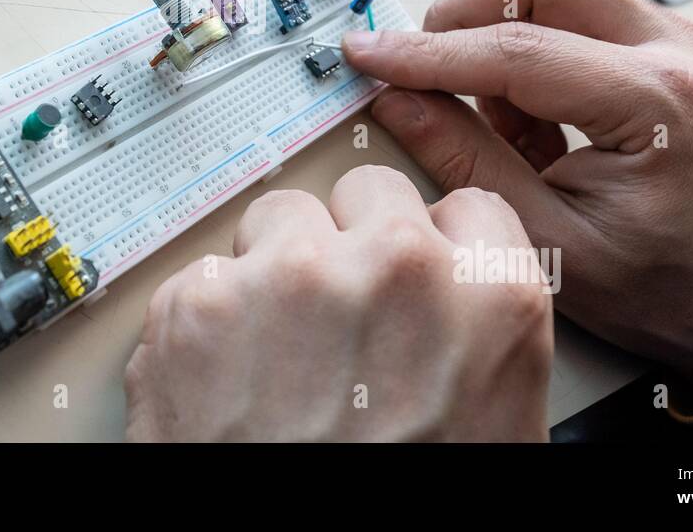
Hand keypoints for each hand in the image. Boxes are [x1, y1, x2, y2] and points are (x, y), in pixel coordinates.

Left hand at [124, 166, 552, 441]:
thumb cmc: (403, 508)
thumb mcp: (493, 420)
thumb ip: (476, 326)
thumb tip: (457, 283)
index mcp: (490, 297)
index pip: (463, 206)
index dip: (433, 243)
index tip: (410, 267)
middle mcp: (394, 267)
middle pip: (365, 193)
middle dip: (349, 246)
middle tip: (335, 322)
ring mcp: (289, 278)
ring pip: (278, 219)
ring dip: (275, 274)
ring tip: (277, 360)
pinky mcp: (198, 306)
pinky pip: (206, 275)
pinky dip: (209, 324)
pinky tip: (229, 385)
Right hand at [342, 0, 692, 388]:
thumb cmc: (662, 285)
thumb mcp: (549, 243)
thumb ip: (467, 163)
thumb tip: (397, 100)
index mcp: (659, 104)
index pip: (515, 50)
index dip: (426, 52)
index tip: (367, 55)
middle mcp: (676, 48)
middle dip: (458, 15)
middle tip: (417, 72)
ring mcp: (672, 35)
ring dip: (491, 32)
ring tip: (490, 118)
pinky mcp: (659, 40)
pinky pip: (568, 9)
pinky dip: (522, 48)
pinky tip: (528, 121)